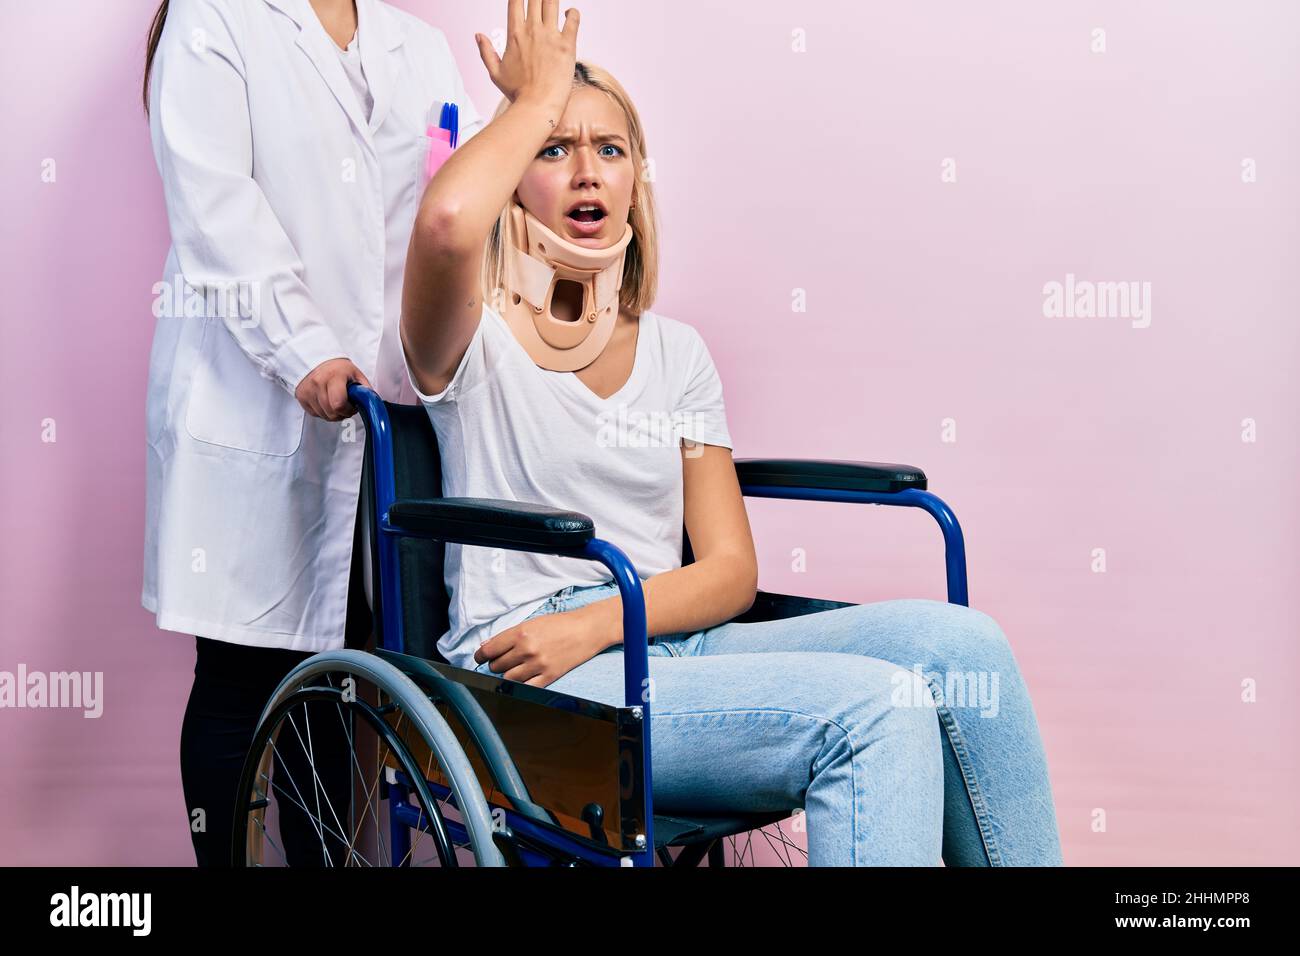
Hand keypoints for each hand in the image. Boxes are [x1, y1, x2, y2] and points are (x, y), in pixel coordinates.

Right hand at [294, 358, 371, 420]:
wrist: (316, 359)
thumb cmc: (337, 367)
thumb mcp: (355, 373)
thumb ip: (365, 389)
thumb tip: (372, 403)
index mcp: (334, 376)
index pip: (338, 404)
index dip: (348, 410)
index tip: (352, 406)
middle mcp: (318, 383)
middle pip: (331, 413)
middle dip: (342, 413)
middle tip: (346, 406)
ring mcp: (308, 391)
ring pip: (323, 416)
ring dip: (332, 414)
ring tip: (336, 402)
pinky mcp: (301, 397)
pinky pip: (315, 414)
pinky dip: (323, 411)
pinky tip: (326, 402)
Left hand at [473, 604, 604, 685]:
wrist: (587, 630)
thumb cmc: (559, 624)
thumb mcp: (531, 623)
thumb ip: (507, 635)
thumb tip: (486, 646)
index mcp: (520, 633)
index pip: (489, 650)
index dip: (480, 656)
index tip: (480, 658)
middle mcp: (527, 649)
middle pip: (497, 666)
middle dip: (496, 664)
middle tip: (503, 661)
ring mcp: (538, 664)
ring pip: (508, 679)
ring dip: (508, 675)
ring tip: (515, 668)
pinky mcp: (549, 676)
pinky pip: (526, 687)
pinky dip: (521, 685)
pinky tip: (523, 678)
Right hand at [475, 0, 578, 110]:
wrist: (537, 106)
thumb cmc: (518, 94)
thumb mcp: (495, 73)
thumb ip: (486, 52)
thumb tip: (478, 35)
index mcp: (515, 35)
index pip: (515, 1)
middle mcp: (532, 31)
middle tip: (537, 0)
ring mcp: (550, 36)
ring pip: (552, 2)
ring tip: (551, 1)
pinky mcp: (567, 45)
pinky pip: (573, 19)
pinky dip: (572, 13)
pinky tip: (569, 13)